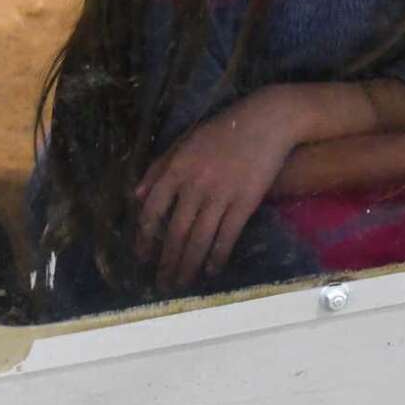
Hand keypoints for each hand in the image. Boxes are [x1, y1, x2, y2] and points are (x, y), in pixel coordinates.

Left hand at [133, 89, 303, 291]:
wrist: (268, 121)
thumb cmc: (224, 129)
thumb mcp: (185, 142)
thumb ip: (159, 168)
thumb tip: (136, 196)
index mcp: (176, 169)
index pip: (152, 210)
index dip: (145, 237)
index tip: (142, 256)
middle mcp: (194, 185)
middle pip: (175, 232)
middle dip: (166, 261)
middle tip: (162, 283)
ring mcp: (221, 195)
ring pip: (199, 238)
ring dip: (188, 265)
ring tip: (182, 283)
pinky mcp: (245, 202)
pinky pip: (228, 235)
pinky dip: (218, 255)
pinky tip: (212, 270)